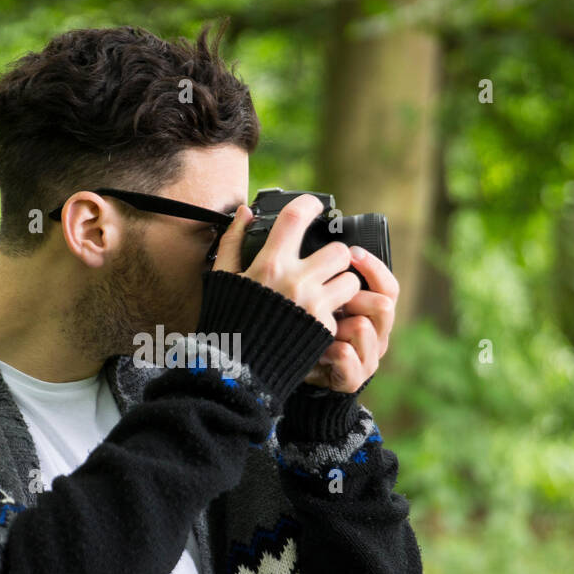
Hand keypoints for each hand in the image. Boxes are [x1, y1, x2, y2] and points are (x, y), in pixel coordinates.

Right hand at [211, 194, 359, 337]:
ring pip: (350, 281)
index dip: (310, 205)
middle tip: (324, 266)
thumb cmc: (228, 322)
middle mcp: (295, 281)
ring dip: (342, 285)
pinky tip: (317, 318)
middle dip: (334, 257)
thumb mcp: (223, 278)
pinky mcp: (324, 328)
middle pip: (338, 251)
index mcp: (270, 264)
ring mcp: (313, 305)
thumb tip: (244, 213)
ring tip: (326, 293)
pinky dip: (334, 314)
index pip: (296, 216)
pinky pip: (342, 312)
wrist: (237, 368)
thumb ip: (233, 242)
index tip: (315, 207)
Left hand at [302, 246, 397, 392]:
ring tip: (315, 329)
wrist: (291, 376)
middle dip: (354, 297)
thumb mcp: (315, 299)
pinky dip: (327, 350)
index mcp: (371, 313)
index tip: (353, 252)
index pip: (388, 286)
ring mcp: (368, 358)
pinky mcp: (354, 378)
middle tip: (327, 298)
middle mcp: (377, 334)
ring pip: (363, 327)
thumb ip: (325, 274)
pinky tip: (314, 349)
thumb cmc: (303, 332)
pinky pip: (345, 355)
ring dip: (336, 325)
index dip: (374, 268)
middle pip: (384, 304)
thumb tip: (332, 248)